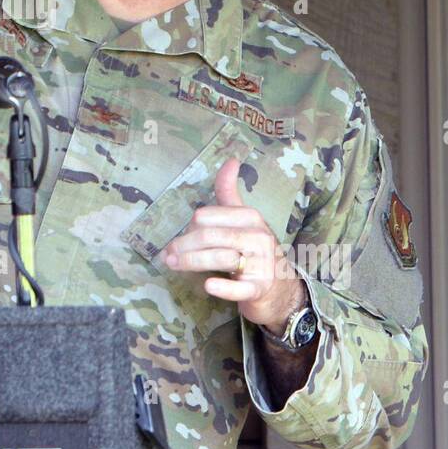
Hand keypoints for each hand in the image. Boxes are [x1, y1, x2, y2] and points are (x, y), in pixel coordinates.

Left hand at [163, 157, 304, 331]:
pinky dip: (223, 288)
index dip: (187, 229)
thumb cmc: (254, 250)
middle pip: (210, 236)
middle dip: (183, 246)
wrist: (280, 288)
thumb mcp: (243, 219)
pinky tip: (208, 286)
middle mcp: (258, 237)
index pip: (207, 217)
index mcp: (250, 217)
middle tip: (167, 255)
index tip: (178, 240)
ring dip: (191, 262)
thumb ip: (230, 192)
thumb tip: (231, 160)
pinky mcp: (260, 288)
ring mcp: (262, 263)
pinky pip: (239, 287)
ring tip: (173, 266)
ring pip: (220, 258)